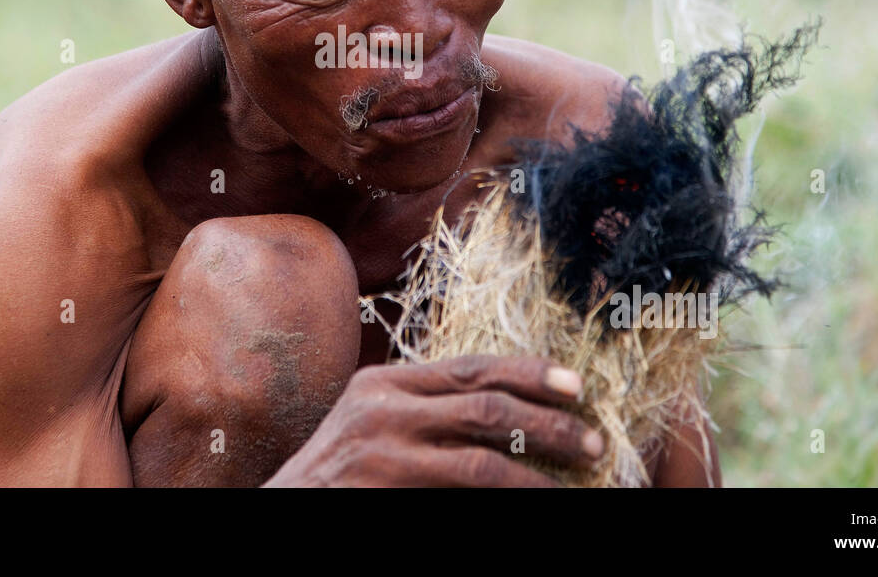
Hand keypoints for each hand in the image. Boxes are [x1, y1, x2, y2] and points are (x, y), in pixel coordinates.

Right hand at [264, 355, 602, 486]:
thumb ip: (423, 411)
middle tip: (593, 440)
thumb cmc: (337, 478)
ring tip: (578, 478)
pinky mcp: (386, 489)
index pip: (471, 367)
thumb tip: (505, 410)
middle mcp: (382, 408)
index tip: (577, 386)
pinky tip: (536, 505)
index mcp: (384, 383)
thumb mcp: (372, 425)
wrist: (284, 510)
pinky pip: (463, 496)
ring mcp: (381, 451)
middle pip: (485, 404)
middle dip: (548, 422)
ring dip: (540, 472)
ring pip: (482, 458)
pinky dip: (508, 501)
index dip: (530, 374)